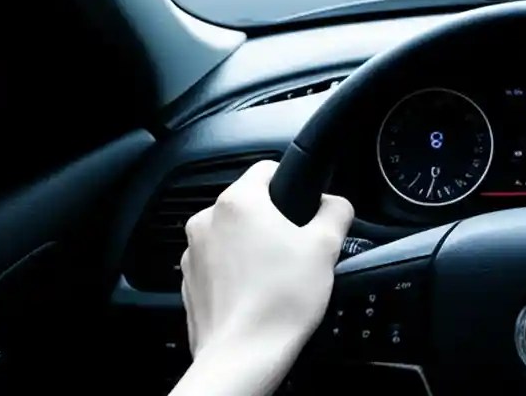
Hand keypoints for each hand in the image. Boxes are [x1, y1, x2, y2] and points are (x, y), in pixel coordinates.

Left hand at [172, 160, 352, 395]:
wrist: (243, 355)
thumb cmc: (281, 300)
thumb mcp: (326, 246)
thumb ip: (336, 211)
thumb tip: (335, 204)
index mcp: (239, 201)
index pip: (267, 169)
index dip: (293, 184)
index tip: (306, 208)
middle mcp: (207, 221)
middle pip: (249, 204)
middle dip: (273, 221)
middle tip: (299, 248)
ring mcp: (193, 253)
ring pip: (232, 235)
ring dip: (253, 246)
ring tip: (278, 275)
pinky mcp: (189, 282)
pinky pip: (219, 264)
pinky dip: (237, 272)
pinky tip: (258, 293)